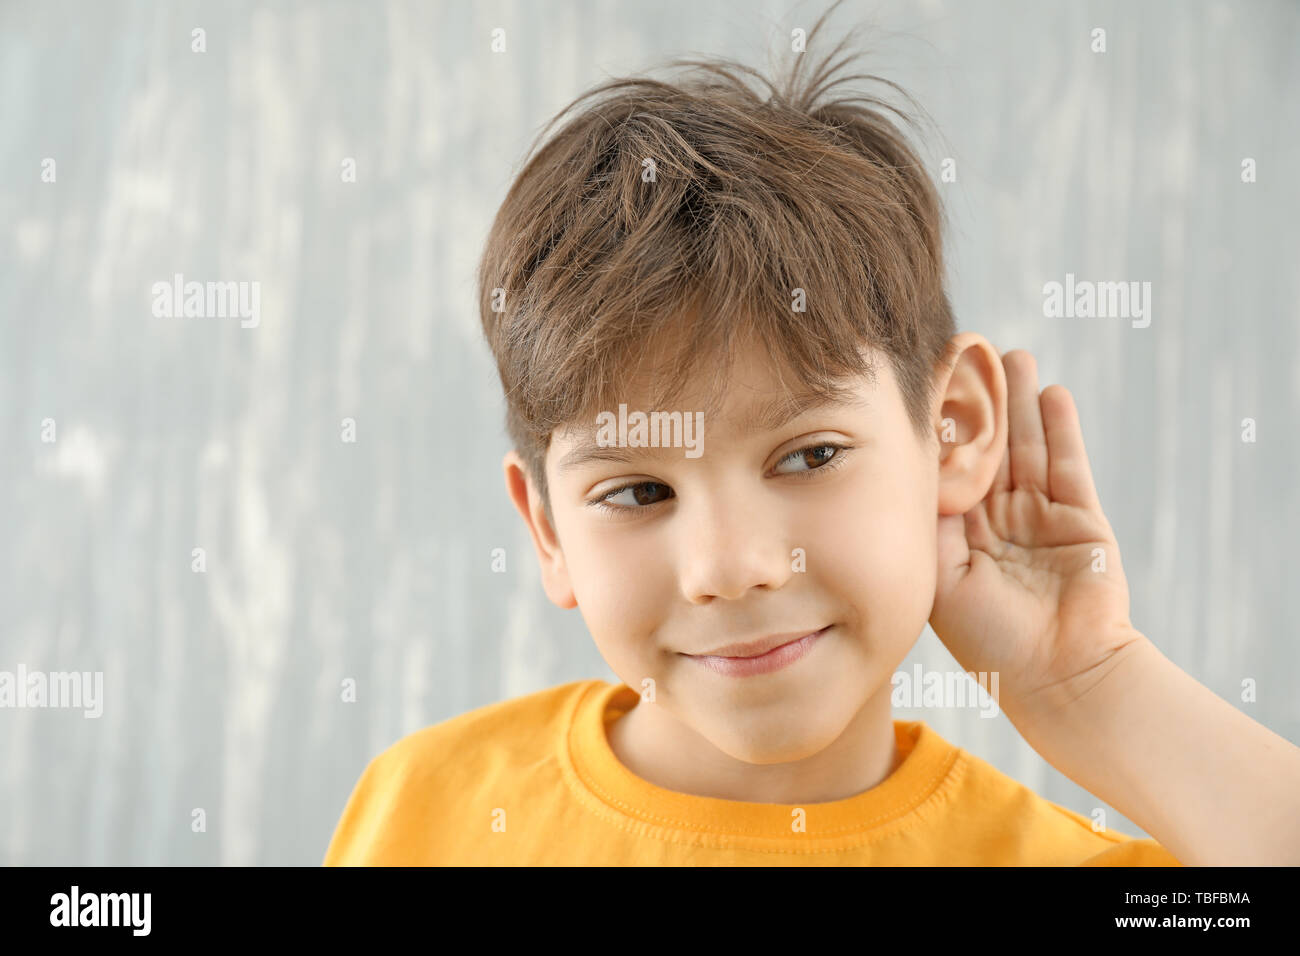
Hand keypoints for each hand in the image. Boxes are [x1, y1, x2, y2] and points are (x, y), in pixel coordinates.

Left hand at [929, 350, 1143, 716]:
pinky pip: (1068, 466)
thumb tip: (915, 466)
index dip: (936, 431)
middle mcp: (996, 522)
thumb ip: (932, 523)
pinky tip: (1052, 393)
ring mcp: (1040, 518)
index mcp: (957, 538)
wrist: (1060, 676)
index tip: (923, 384)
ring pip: (1027, 448)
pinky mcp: (1080, 519)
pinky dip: (1061, 430)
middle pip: (986, 449)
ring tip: (1011, 356)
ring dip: (1020, 404)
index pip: (945, 471)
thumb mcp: (940, 579)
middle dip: (979, 403)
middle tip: (967, 351)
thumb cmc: (991, 640)